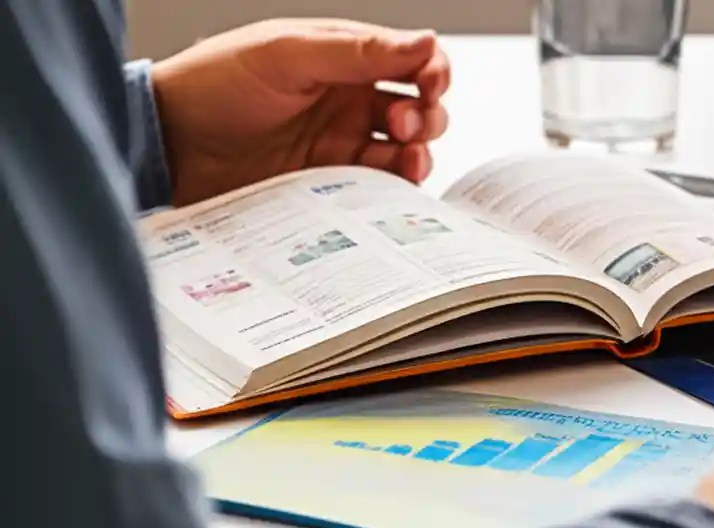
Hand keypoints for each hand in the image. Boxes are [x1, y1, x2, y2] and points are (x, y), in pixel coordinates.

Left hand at [151, 19, 450, 205]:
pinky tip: (388, 184)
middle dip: (427, 115)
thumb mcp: (288, 54)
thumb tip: (427, 41)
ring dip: (418, 152)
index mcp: (343, 57)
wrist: (167, 145)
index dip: (433, 71)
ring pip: (406, 150)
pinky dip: (394, 187)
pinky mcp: (329, 183)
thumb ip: (359, 50)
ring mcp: (340, 142)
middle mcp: (348, 98)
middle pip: (420, 108)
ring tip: (404, 157)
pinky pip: (378, 187)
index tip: (431, 85)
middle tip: (402, 123)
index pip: (412, 60)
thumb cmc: (214, 85)